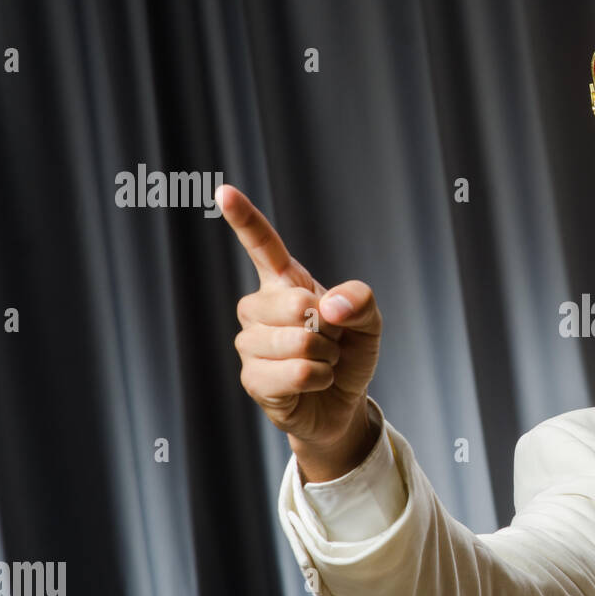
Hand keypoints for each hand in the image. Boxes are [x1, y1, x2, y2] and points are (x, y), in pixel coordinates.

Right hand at [218, 184, 382, 478]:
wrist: (342, 404)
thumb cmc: (349, 354)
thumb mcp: (369, 322)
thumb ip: (360, 300)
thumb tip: (327, 305)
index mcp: (285, 284)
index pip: (263, 246)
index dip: (245, 219)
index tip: (224, 191)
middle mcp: (259, 308)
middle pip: (292, 305)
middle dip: (326, 328)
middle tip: (331, 342)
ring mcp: (251, 344)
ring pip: (294, 342)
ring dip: (325, 356)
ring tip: (323, 363)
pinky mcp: (252, 379)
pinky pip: (294, 373)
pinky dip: (317, 379)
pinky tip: (314, 383)